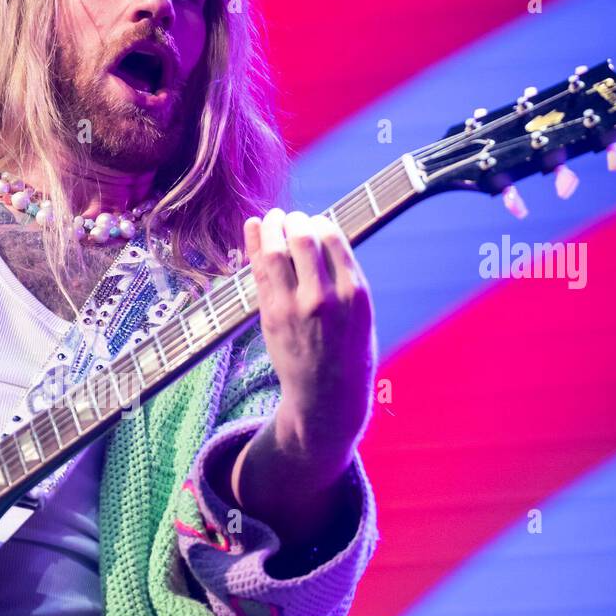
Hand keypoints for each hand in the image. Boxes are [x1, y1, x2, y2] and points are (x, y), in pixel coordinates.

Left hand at [228, 208, 375, 542]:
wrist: (327, 397)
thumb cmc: (348, 351)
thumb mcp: (361, 313)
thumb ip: (343, 278)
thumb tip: (322, 235)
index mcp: (355, 293)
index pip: (333, 239)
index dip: (321, 224)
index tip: (316, 222)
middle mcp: (325, 298)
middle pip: (303, 239)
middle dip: (296, 221)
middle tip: (292, 218)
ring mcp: (294, 307)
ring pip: (278, 251)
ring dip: (273, 227)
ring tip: (272, 218)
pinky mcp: (271, 316)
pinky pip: (260, 271)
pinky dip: (255, 244)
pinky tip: (254, 228)